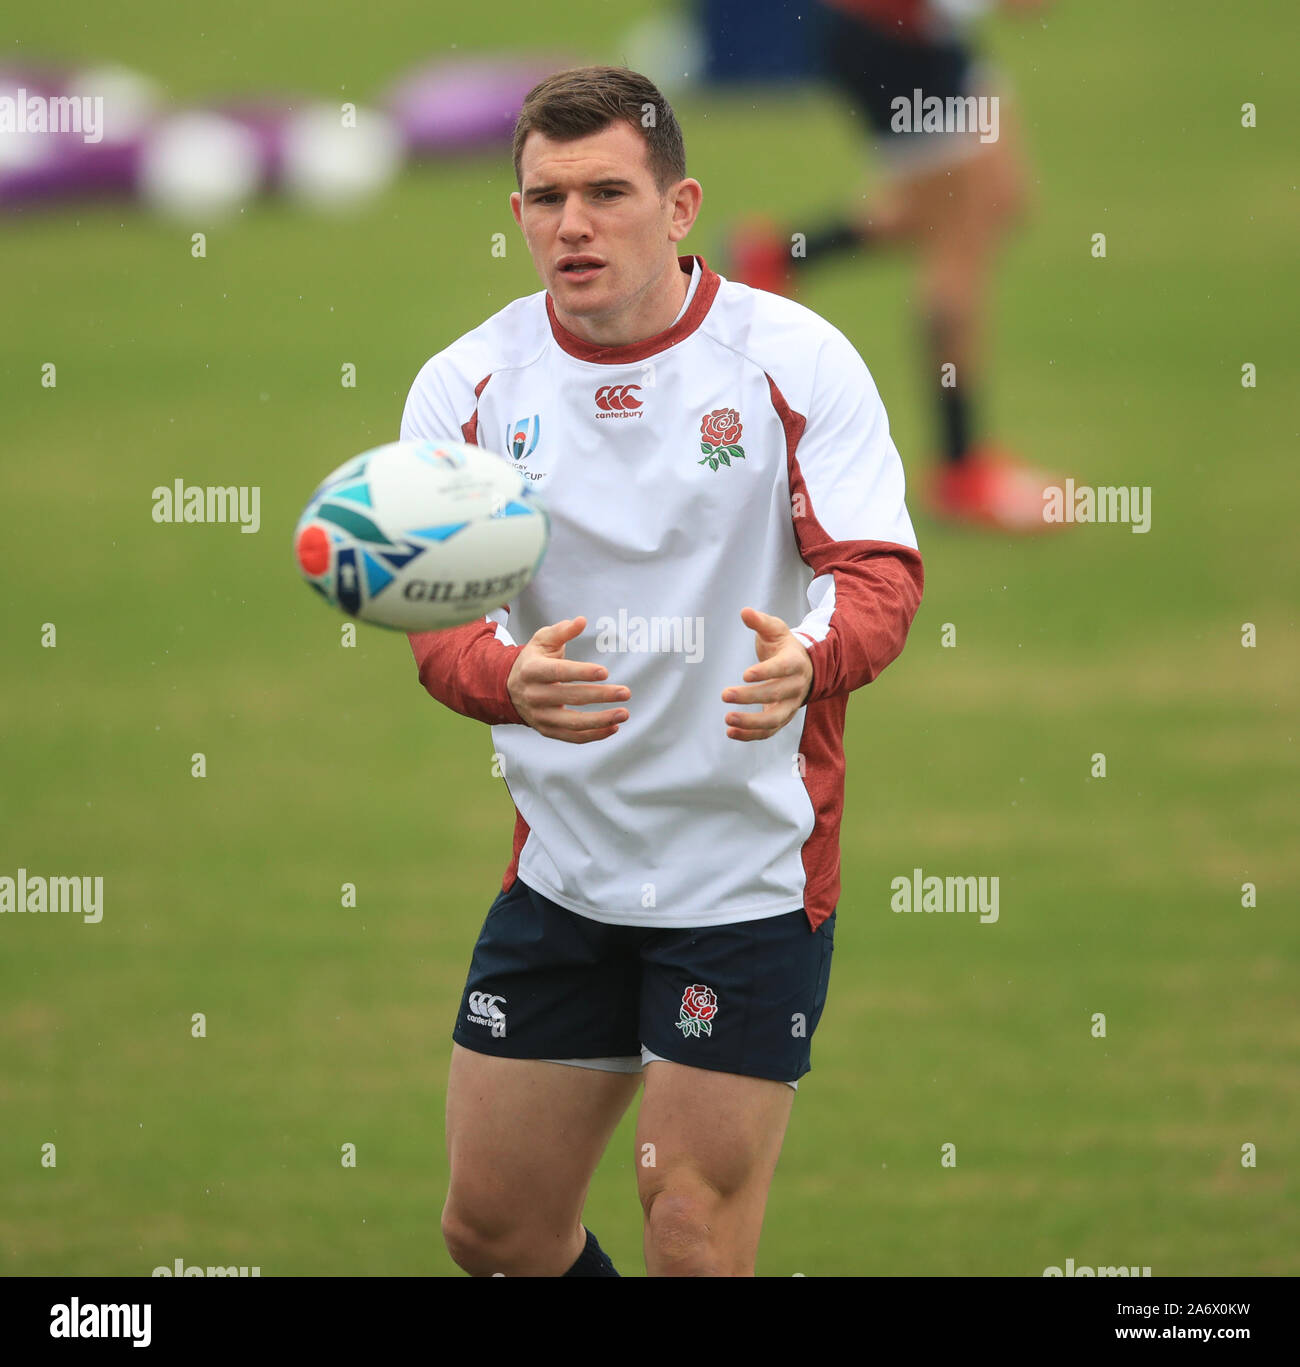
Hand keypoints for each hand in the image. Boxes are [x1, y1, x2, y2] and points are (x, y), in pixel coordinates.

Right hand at [506, 616, 629, 742]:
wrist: (509, 689)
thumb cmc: (533, 661)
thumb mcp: (542, 641)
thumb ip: (562, 631)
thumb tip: (581, 621)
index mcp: (532, 670)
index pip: (559, 672)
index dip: (581, 672)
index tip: (605, 672)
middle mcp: (534, 695)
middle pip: (571, 697)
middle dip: (601, 695)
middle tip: (625, 692)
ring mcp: (540, 716)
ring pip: (573, 723)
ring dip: (601, 720)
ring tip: (624, 713)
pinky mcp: (547, 730)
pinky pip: (572, 737)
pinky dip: (594, 735)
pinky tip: (613, 727)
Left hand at [721, 607, 813, 741]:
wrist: (804, 667)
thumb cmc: (784, 646)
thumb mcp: (775, 630)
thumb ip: (760, 622)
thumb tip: (744, 612)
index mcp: (795, 662)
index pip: (782, 669)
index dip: (766, 672)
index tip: (745, 674)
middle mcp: (796, 686)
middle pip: (775, 694)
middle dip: (750, 696)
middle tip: (724, 694)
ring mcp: (790, 705)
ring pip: (774, 719)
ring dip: (751, 723)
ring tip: (727, 719)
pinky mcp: (782, 718)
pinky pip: (768, 732)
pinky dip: (750, 735)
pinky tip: (730, 732)